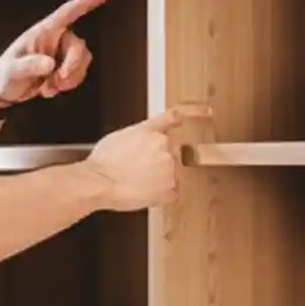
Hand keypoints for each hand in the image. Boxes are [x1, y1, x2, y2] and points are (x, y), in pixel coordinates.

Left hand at [0, 0, 108, 106]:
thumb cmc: (3, 75)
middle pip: (78, 47)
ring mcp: (60, 53)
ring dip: (69, 79)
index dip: (85, 2)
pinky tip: (48, 90)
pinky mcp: (64, 67)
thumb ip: (28, 66)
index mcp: (42, 32)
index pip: (67, 13)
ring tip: (47, 89)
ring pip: (82, 62)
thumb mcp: (12, 72)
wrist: (2, 89)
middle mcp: (55, 39)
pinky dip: (67, 85)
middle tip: (58, 82)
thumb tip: (50, 63)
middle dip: (72, 67)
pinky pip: (78, 73)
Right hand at [83, 104, 208, 210]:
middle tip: (136, 169)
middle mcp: (165, 147)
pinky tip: (141, 192)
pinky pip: (168, 193)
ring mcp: (171, 169)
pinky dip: (157, 194)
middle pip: (169, 153)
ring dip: (156, 178)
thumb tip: (143, 142)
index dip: (194, 112)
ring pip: (169, 174)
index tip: (207, 111)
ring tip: (134, 182)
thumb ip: (139, 136)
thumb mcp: (119, 138)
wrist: (99, 182)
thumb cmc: (102, 162)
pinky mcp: (171, 190)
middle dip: (156, 161)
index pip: (175, 117)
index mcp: (151, 132)